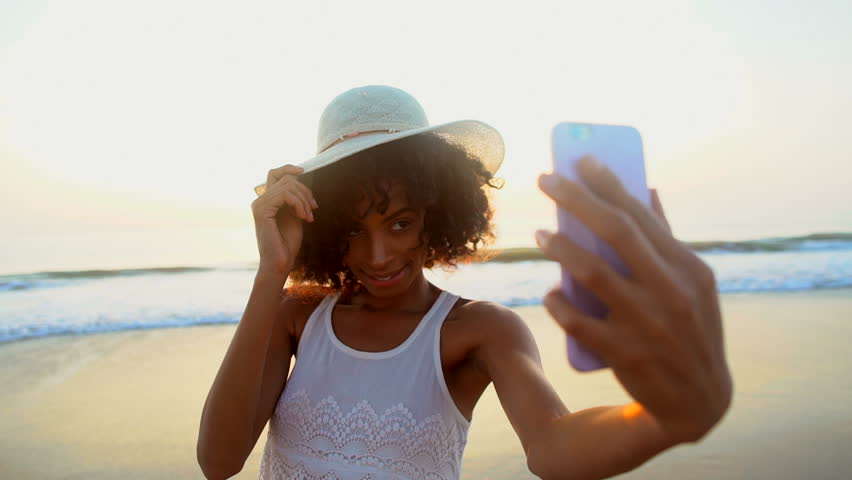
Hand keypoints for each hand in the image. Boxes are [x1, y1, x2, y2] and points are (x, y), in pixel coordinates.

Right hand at [250, 165, 317, 275]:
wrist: (280, 263)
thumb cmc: (287, 243)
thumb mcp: (295, 215)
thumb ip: (295, 199)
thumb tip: (302, 181)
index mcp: (267, 201)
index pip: (275, 174)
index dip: (289, 168)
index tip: (304, 171)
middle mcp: (260, 200)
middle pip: (286, 179)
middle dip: (305, 191)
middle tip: (314, 209)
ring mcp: (259, 205)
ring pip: (287, 185)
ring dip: (304, 200)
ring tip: (309, 216)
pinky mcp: (262, 210)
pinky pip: (284, 194)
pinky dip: (299, 204)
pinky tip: (303, 217)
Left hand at [536, 156, 732, 443]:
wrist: (699, 403)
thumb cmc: (689, 331)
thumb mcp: (693, 286)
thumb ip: (667, 239)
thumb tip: (648, 189)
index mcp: (689, 268)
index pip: (642, 214)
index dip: (609, 182)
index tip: (582, 158)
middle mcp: (671, 291)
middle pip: (615, 231)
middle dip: (576, 198)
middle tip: (546, 179)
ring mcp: (648, 323)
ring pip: (592, 272)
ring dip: (560, 247)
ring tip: (539, 234)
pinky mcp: (625, 354)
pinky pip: (579, 320)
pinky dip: (559, 303)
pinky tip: (550, 292)